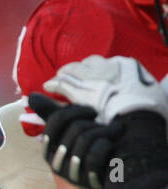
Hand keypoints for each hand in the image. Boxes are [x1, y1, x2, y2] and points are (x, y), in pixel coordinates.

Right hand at [29, 92, 121, 188]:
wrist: (99, 181)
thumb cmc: (85, 150)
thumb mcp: (66, 133)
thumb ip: (50, 114)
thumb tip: (30, 96)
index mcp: (49, 148)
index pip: (56, 120)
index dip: (76, 111)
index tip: (91, 112)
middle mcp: (56, 161)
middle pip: (75, 128)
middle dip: (93, 121)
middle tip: (101, 123)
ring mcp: (70, 172)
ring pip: (86, 139)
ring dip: (105, 131)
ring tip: (113, 131)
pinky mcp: (86, 180)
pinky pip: (94, 155)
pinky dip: (106, 145)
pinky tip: (111, 144)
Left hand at [44, 55, 167, 121]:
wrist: (139, 119)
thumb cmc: (147, 109)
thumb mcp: (147, 89)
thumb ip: (137, 83)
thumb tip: (136, 86)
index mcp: (125, 65)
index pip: (104, 62)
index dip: (92, 68)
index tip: (88, 73)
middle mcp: (108, 68)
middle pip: (85, 64)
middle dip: (75, 70)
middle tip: (66, 75)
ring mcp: (93, 78)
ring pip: (71, 71)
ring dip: (62, 76)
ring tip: (54, 81)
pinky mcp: (80, 92)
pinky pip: (62, 84)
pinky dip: (53, 84)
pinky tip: (48, 86)